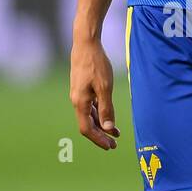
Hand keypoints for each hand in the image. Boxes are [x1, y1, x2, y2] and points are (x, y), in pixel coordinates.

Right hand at [69, 35, 119, 149]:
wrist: (86, 44)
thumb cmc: (96, 64)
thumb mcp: (104, 87)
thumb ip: (106, 108)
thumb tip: (108, 128)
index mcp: (80, 102)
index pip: (87, 129)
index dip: (98, 140)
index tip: (110, 146)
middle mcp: (76, 100)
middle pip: (87, 124)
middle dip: (101, 135)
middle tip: (114, 145)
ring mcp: (78, 94)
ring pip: (89, 116)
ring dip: (101, 125)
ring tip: (115, 133)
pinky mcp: (82, 88)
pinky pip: (89, 106)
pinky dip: (99, 114)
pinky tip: (108, 116)